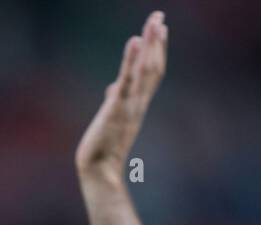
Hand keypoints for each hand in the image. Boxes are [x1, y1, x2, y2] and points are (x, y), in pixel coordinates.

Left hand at [75, 11, 167, 180]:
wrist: (100, 171)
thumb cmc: (103, 148)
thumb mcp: (110, 119)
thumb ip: (115, 102)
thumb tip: (111, 90)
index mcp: (138, 104)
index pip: (152, 73)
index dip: (157, 50)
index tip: (160, 29)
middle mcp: (139, 103)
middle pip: (154, 67)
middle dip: (157, 41)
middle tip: (160, 17)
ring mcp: (130, 105)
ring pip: (145, 71)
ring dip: (150, 45)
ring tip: (155, 22)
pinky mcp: (117, 108)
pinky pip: (127, 80)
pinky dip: (131, 60)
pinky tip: (135, 40)